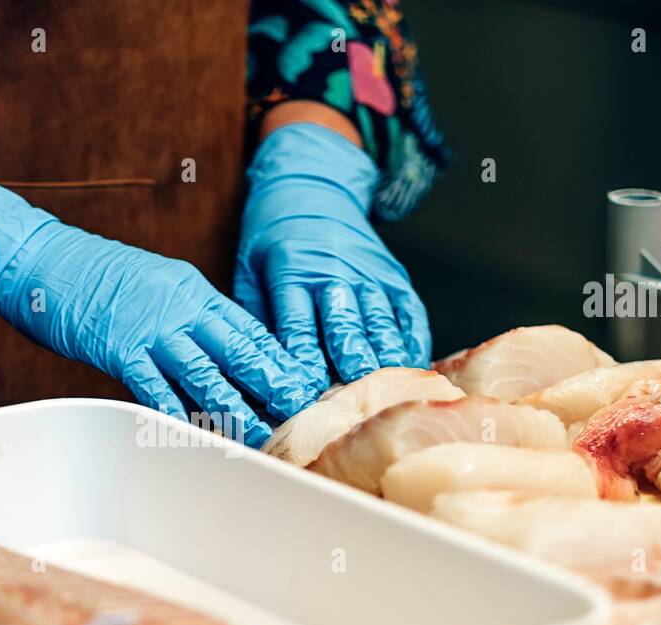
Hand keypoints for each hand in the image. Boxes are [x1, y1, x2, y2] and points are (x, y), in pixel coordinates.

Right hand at [0, 176, 322, 446]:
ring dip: (235, 406)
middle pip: (238, 349)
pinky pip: (155, 387)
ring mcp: (151, 329)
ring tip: (260, 432)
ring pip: (205, 373)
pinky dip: (176, 413)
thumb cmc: (92, 274)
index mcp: (193, 290)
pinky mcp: (120, 350)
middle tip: (302, 409)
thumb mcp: (154, 282)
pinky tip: (195, 433)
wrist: (40, 259)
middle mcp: (180, 308)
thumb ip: (185, 312)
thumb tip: (211, 344)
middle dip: (273, 381)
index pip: (247, 327)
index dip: (278, 356)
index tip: (304, 380)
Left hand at [234, 122, 431, 389]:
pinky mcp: (395, 278)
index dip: (302, 365)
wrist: (313, 185)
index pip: (298, 326)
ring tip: (382, 398)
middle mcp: (336, 272)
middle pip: (346, 328)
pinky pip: (408, 317)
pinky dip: (411, 347)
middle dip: (348, 368)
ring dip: (382, 365)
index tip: (301, 399)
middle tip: (349, 403)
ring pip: (381, 326)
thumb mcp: (249, 269)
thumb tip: (261, 373)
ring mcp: (371, 274)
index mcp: (292, 270)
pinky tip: (409, 374)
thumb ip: (258, 317)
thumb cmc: (274, 236)